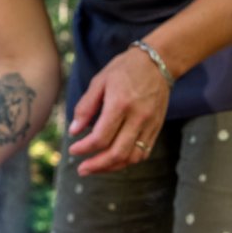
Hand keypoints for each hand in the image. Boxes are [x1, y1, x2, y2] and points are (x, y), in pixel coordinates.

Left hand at [66, 45, 171, 173]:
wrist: (158, 62)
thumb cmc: (124, 69)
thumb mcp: (99, 81)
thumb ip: (85, 107)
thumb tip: (74, 131)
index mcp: (120, 104)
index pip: (101, 137)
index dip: (84, 148)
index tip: (73, 150)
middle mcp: (137, 117)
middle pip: (117, 153)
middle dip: (97, 165)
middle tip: (82, 170)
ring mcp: (150, 124)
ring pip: (132, 157)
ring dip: (112, 167)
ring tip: (96, 168)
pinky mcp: (156, 128)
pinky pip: (143, 153)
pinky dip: (127, 161)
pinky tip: (113, 161)